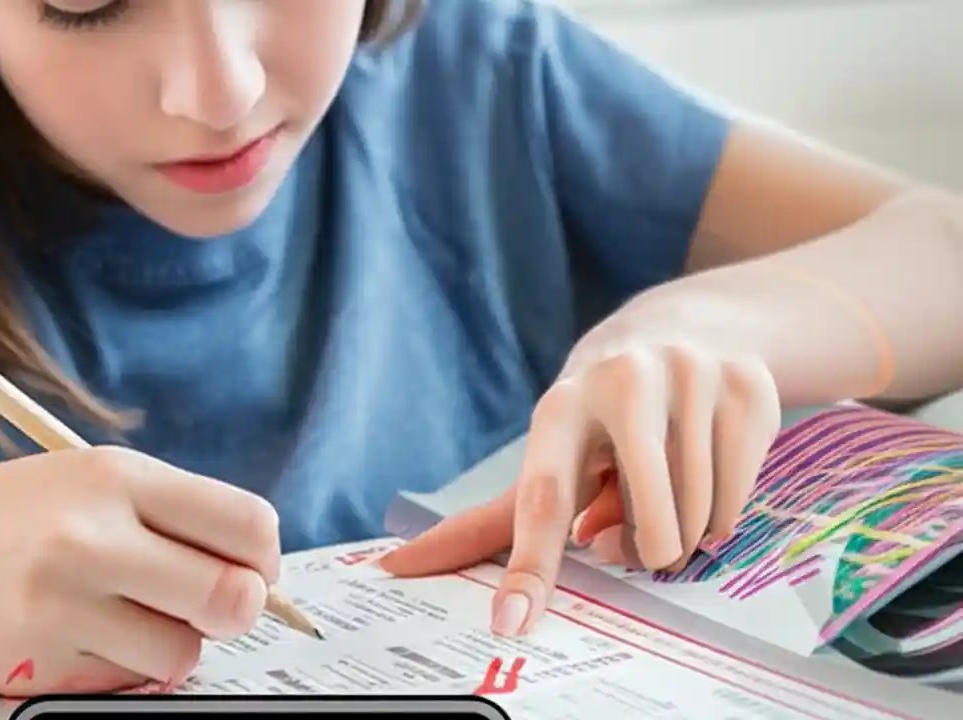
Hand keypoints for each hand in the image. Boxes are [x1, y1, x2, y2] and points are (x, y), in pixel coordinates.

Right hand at [0, 447, 279, 694]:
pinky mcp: (37, 664)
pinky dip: (114, 671)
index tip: (249, 573)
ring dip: (165, 646)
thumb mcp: (74, 486)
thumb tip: (254, 573)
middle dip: (231, 611)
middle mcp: (92, 533)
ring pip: (182, 652)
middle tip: (199, 607)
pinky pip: (124, 683)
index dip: (261, 560)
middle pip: (232, 595)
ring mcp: (63, 603)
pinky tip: (68, 639)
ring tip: (113, 619)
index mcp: (112, 475)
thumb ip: (163, 519)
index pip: (246, 523)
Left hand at [380, 321, 780, 636]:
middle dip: (643, 550)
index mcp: (560, 407)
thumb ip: (495, 520)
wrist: (686, 329)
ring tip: (670, 487)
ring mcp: (691, 380)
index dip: (528, 567)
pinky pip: (737, 504)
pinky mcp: (749, 389)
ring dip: (683, 534)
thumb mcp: (555, 450)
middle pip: (642, 531)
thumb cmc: (604, 413)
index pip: (540, 500)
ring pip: (695, 522)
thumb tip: (401, 565)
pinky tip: (707, 473)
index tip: (512, 622)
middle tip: (635, 518)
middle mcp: (623, 383)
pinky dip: (720, 516)